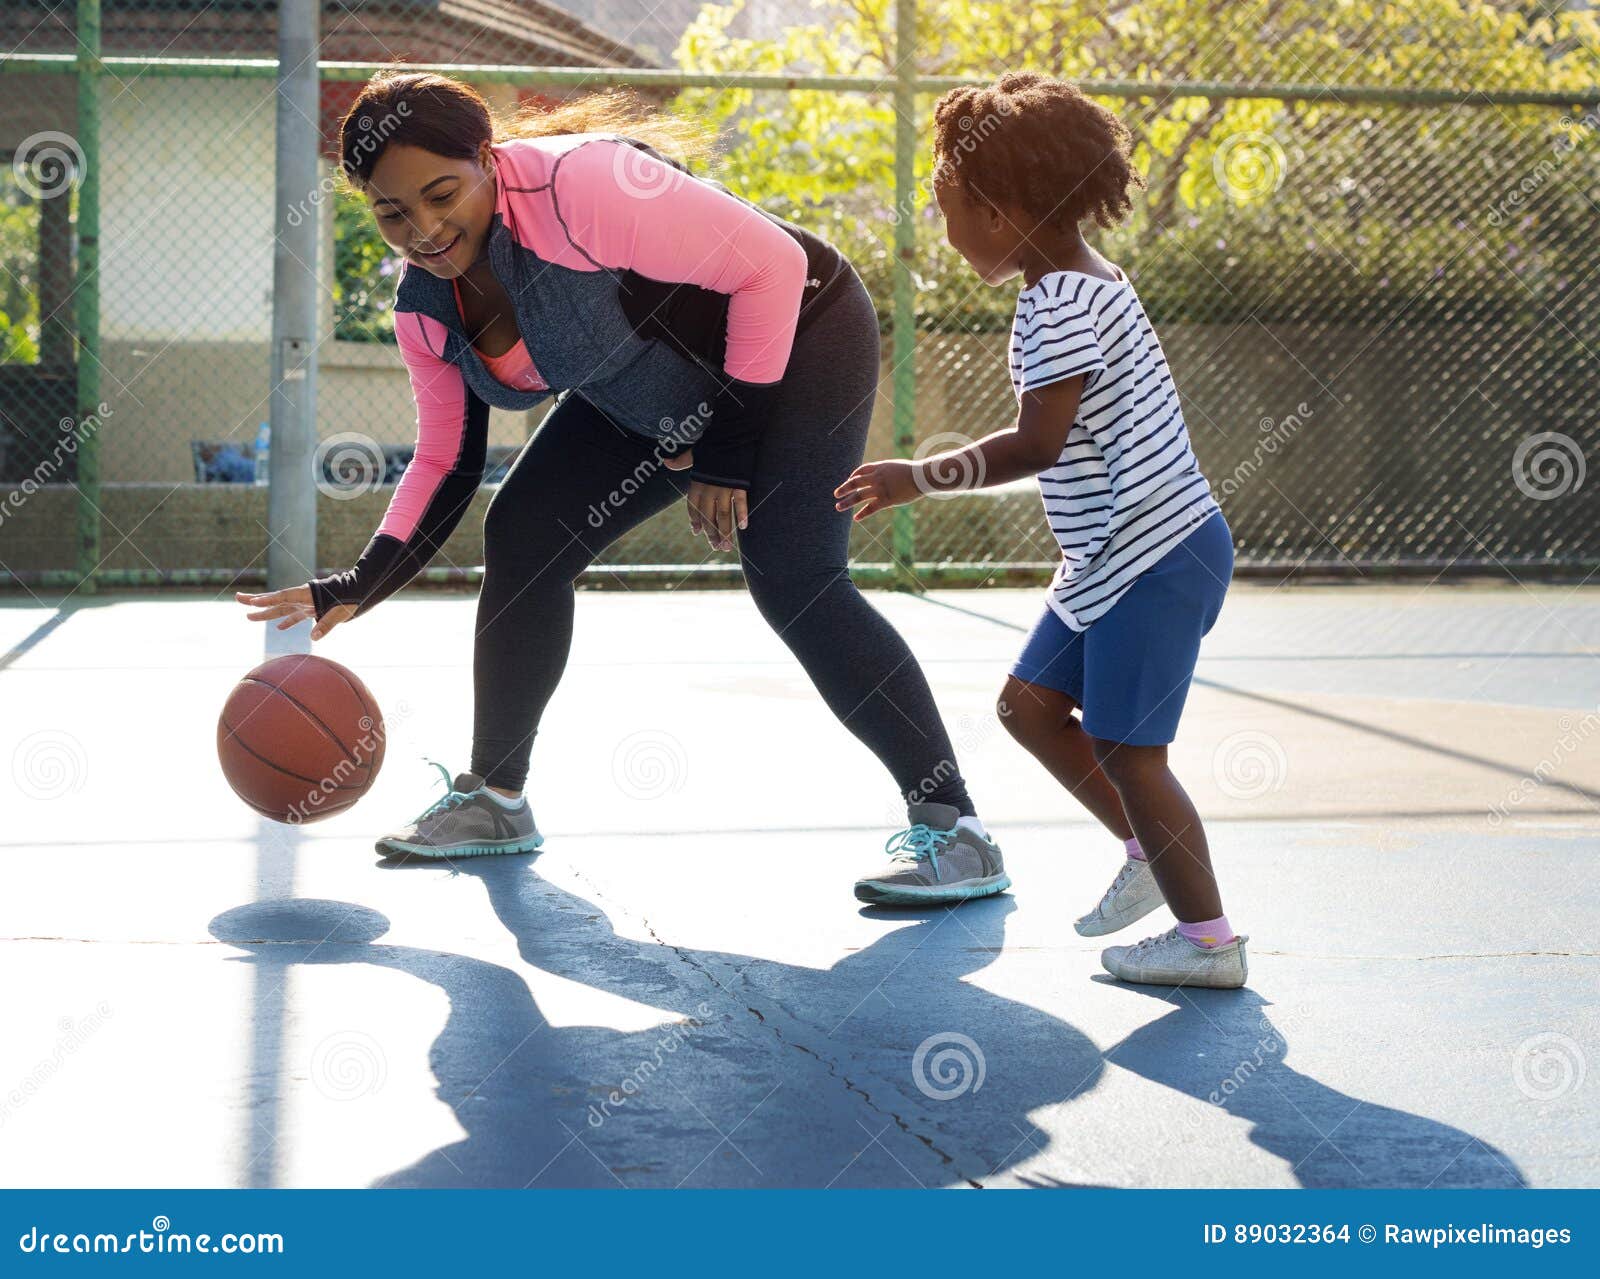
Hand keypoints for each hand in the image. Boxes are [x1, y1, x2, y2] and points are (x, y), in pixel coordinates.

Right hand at [235, 585, 355, 641]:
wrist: (360, 592)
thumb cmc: (350, 600)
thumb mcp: (340, 613)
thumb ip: (326, 624)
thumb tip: (313, 638)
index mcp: (307, 595)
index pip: (283, 597)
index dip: (267, 600)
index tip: (252, 602)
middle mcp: (303, 598)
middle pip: (276, 600)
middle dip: (257, 601)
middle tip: (237, 599)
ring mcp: (306, 603)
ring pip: (282, 608)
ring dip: (266, 613)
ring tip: (248, 616)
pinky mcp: (312, 610)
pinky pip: (296, 616)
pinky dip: (287, 622)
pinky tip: (279, 628)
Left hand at [666, 449, 747, 551]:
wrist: (730, 433)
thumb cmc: (713, 443)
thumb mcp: (693, 453)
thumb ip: (681, 461)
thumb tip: (665, 461)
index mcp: (697, 483)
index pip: (694, 508)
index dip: (696, 521)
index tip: (698, 533)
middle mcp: (709, 488)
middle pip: (709, 516)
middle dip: (712, 534)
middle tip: (716, 548)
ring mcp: (724, 487)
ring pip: (723, 515)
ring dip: (725, 532)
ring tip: (727, 547)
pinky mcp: (739, 483)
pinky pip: (740, 502)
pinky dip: (741, 514)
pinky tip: (743, 527)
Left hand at [833, 459, 922, 520]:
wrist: (921, 476)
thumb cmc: (915, 472)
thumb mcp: (898, 467)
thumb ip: (889, 472)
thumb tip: (889, 476)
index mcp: (880, 467)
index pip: (861, 470)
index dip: (853, 476)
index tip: (849, 480)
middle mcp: (877, 477)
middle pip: (855, 483)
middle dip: (844, 488)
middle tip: (836, 494)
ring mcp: (880, 489)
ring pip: (859, 496)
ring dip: (847, 502)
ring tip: (838, 507)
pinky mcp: (886, 500)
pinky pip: (871, 508)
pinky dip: (862, 513)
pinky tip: (856, 518)